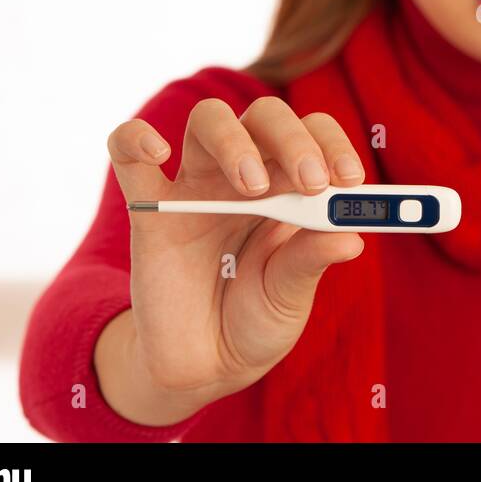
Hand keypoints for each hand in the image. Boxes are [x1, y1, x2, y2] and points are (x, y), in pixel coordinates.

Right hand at [104, 97, 365, 409]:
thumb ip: (310, 260)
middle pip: (266, 117)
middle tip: (311, 184)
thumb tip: (352, 237)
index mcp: (290, 187)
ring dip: (234, 140)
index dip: (334, 145)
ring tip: (251, 188)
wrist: (204, 364)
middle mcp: (245, 174)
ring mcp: (195, 186)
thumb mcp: (290, 295)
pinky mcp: (148, 210)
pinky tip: (158, 152)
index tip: (350, 180)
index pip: (314, 135)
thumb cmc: (257, 318)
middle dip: (293, 141)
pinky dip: (136, 139)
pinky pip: (128, 155)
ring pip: (209, 120)